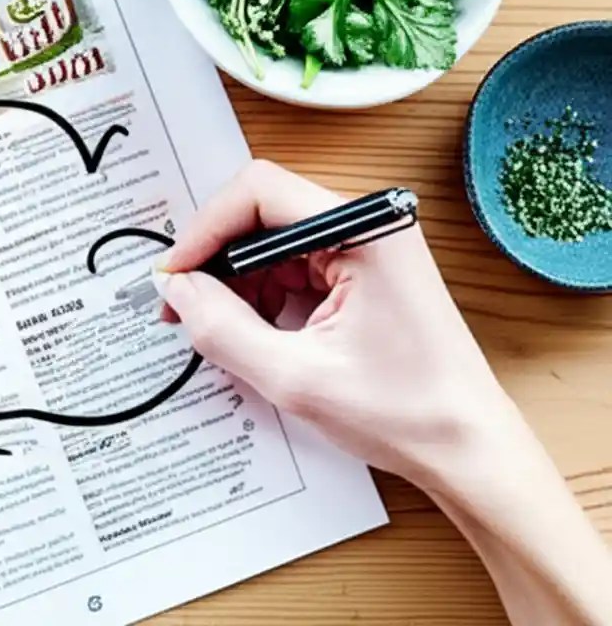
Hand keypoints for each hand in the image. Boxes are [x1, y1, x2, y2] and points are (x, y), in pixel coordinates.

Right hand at [152, 160, 611, 624]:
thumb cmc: (407, 413)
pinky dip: (261, 297)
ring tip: (214, 331)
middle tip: (181, 308)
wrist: (466, 449)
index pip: (259, 192)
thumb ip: (223, 329)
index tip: (175, 275)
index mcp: (366, 231)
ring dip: (236, 282)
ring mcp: (368, 249)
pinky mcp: (364, 275)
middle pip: (261, 214)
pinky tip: (250, 333)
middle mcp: (370, 226)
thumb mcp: (295, 377)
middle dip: (215, 260)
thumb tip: (177, 292)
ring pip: (272, 242)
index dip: (205, 229)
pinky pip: (293, 266)